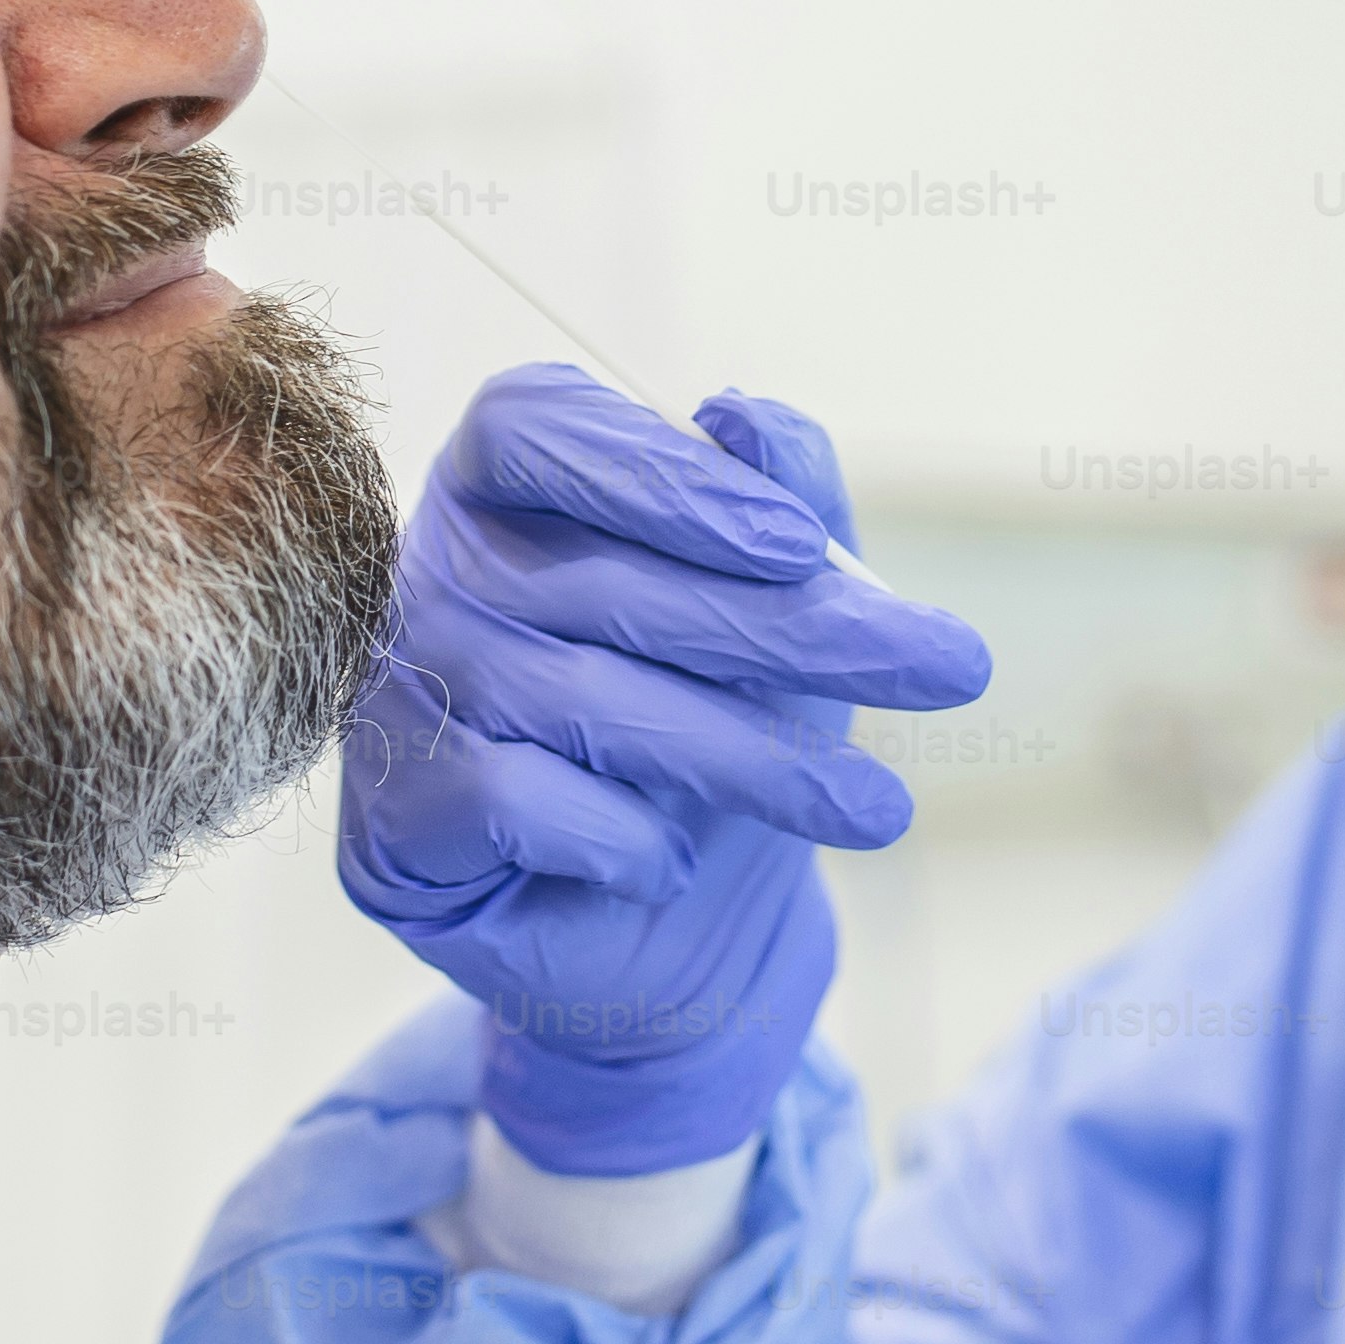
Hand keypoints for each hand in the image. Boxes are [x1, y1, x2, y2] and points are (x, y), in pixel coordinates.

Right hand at [340, 366, 989, 1173]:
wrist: (675, 933)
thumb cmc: (726, 727)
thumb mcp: (785, 608)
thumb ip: (783, 496)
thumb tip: (743, 411)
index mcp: (503, 485)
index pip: (537, 428)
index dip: (661, 479)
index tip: (799, 544)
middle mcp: (433, 572)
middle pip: (603, 578)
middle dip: (792, 629)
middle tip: (948, 668)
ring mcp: (401, 692)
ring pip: (588, 704)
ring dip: (753, 761)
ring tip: (876, 807)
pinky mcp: (397, 817)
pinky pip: (524, 804)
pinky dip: (628, 840)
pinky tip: (673, 862)